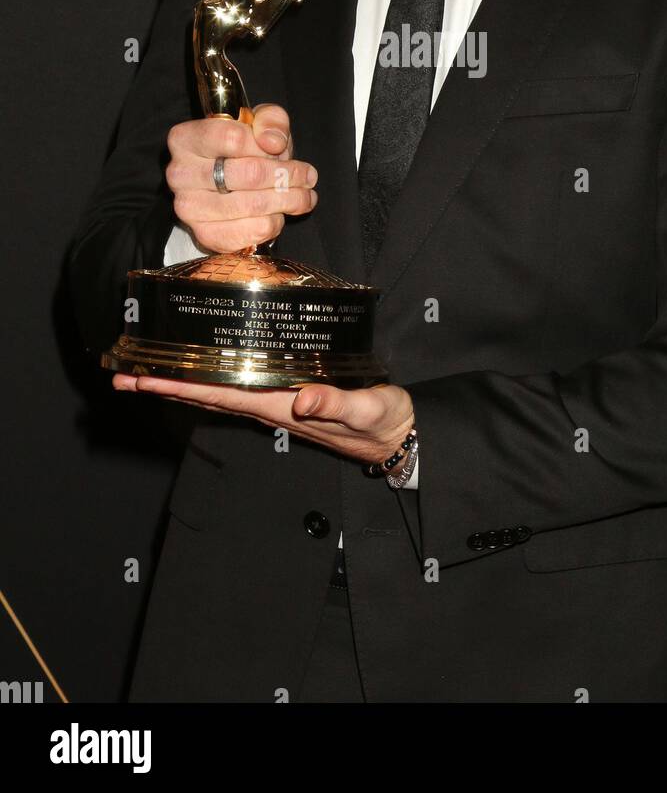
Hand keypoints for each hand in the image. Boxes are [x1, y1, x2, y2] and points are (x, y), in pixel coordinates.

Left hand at [112, 375, 414, 467]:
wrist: (400, 437)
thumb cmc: (385, 422)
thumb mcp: (368, 409)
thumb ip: (337, 403)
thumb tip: (301, 400)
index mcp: (282, 408)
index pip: (219, 395)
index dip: (179, 387)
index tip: (143, 380)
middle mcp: (271, 409)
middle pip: (207, 396)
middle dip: (165, 386)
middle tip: (122, 375)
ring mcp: (277, 406)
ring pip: (217, 393)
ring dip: (181, 385)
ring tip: (146, 374)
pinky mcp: (288, 399)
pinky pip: (237, 389)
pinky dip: (210, 380)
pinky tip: (201, 372)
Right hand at [166, 103, 317, 252]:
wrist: (228, 183)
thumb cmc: (245, 147)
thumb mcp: (258, 121)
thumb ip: (270, 120)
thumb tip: (272, 142)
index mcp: (185, 139)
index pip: (232, 138)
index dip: (264, 145)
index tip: (282, 149)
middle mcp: (179, 174)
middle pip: (247, 174)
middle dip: (287, 175)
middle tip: (308, 176)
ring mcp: (189, 208)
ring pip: (253, 205)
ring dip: (289, 200)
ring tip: (304, 195)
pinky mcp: (205, 235)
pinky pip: (251, 232)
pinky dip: (274, 223)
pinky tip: (280, 213)